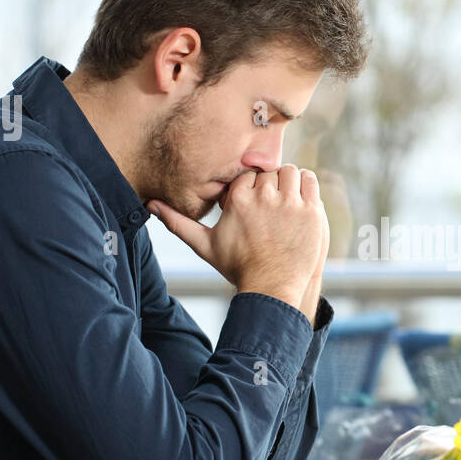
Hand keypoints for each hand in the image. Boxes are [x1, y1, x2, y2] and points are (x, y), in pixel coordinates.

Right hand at [148, 165, 326, 312]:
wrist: (272, 287)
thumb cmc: (237, 267)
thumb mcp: (205, 245)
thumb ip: (179, 223)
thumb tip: (150, 205)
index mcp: (238, 199)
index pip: (246, 175)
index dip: (250, 188)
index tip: (252, 204)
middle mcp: (263, 197)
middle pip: (268, 172)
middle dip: (268, 186)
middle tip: (269, 206)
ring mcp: (289, 203)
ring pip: (289, 172)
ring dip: (288, 182)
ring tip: (284, 201)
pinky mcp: (310, 211)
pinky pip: (309, 181)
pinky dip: (305, 185)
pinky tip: (300, 199)